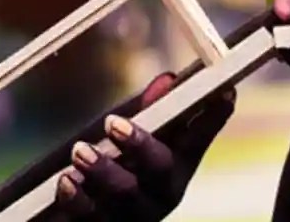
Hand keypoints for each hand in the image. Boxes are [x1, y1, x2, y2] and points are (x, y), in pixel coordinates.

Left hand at [0, 73, 233, 220]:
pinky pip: (90, 218)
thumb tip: (167, 81)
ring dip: (102, 170)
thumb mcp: (129, 140)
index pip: (200, 138)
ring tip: (79, 151)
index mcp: (177, 165)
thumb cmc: (113, 170)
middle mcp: (161, 193)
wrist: (81, 218)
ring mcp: (135, 216)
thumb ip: (148, 113)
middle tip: (112, 123)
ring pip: (125, 195)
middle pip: (160, 169)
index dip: (213, 117)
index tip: (223, 93)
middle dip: (140, 144)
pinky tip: (66, 182)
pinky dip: (77, 199)